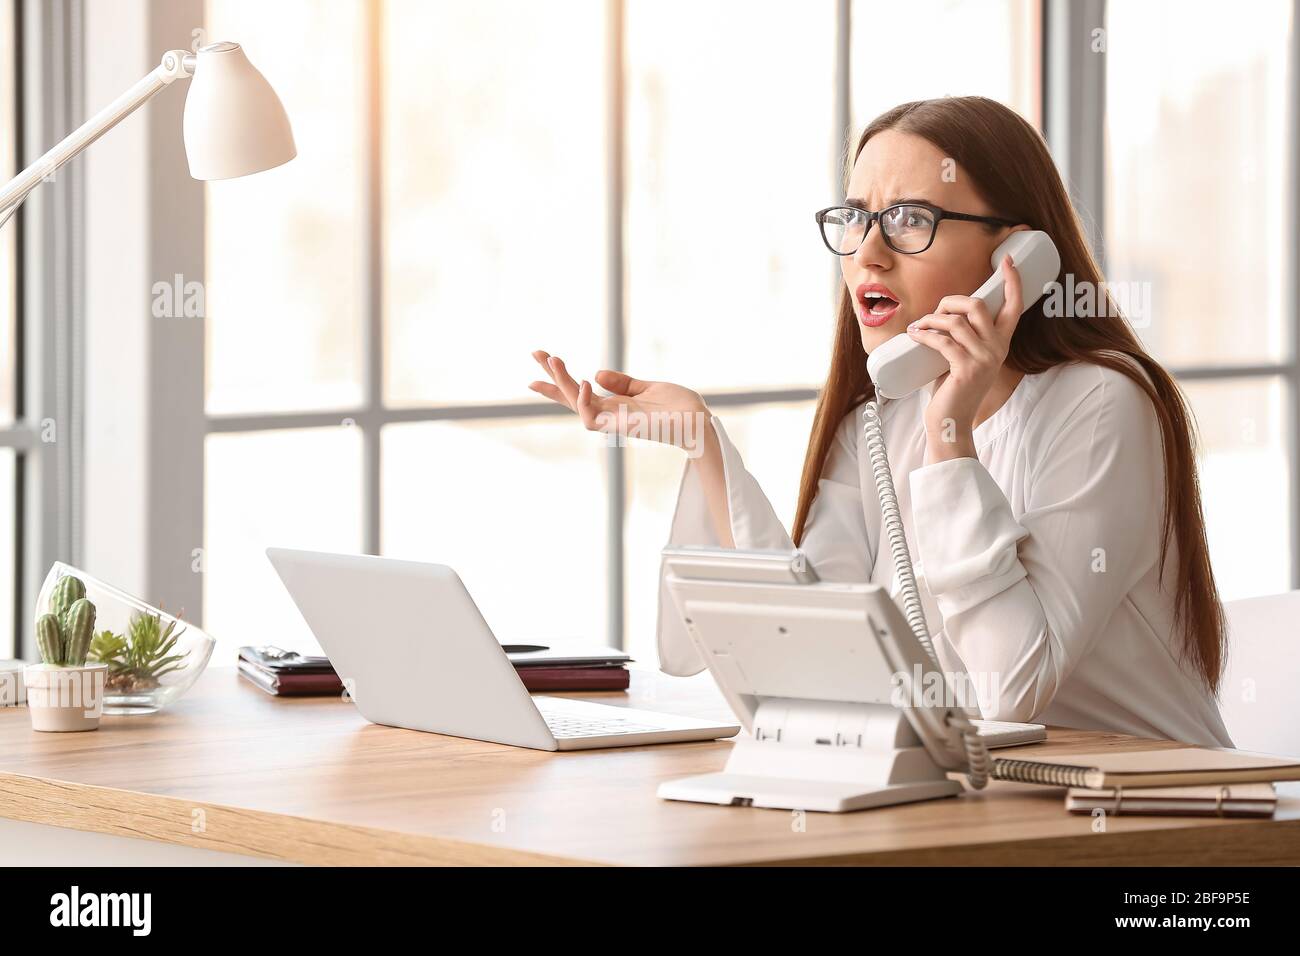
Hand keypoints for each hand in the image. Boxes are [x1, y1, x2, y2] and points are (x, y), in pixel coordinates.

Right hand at [528, 350, 710, 450]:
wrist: (697, 420)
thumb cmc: (678, 406)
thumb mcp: (647, 386)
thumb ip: (622, 382)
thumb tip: (596, 373)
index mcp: (615, 404)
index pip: (580, 391)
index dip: (560, 379)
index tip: (543, 359)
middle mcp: (609, 414)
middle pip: (570, 397)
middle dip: (552, 377)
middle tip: (535, 353)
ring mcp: (613, 421)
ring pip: (575, 404)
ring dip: (562, 383)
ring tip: (553, 359)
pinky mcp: (620, 426)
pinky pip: (591, 418)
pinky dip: (583, 401)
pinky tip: (583, 381)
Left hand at [906, 254, 1023, 441]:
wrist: (950, 422)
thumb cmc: (952, 389)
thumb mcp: (963, 358)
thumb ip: (961, 338)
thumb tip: (938, 315)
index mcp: (1001, 343)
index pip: (1014, 306)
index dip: (1013, 282)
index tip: (1006, 261)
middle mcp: (997, 348)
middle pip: (977, 305)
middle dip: (949, 301)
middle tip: (932, 313)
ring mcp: (984, 359)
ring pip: (956, 322)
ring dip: (930, 320)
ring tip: (917, 327)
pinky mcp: (967, 369)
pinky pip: (943, 341)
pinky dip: (924, 334)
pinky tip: (913, 334)